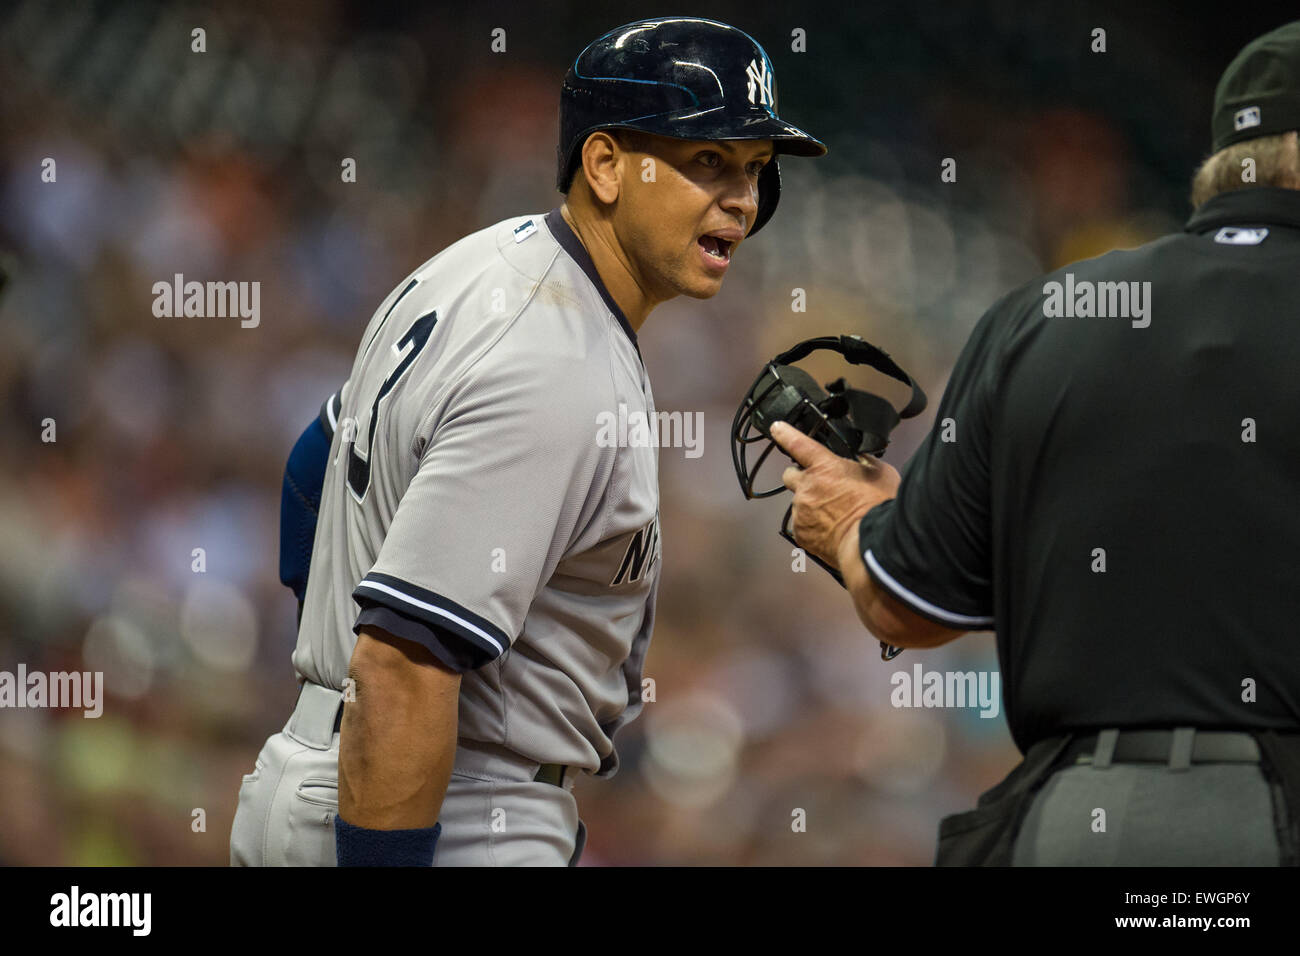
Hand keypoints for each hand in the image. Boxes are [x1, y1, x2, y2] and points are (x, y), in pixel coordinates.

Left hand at [769, 421, 900, 570]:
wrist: (871, 545)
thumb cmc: (878, 509)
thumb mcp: (881, 474)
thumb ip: (865, 463)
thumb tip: (861, 461)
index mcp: (825, 467)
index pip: (798, 443)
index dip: (785, 434)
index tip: (777, 429)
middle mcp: (807, 487)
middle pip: (790, 475)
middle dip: (801, 478)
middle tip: (820, 486)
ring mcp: (801, 511)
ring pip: (799, 503)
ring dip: (811, 505)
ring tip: (835, 515)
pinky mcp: (801, 533)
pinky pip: (802, 525)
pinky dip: (813, 526)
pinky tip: (831, 530)